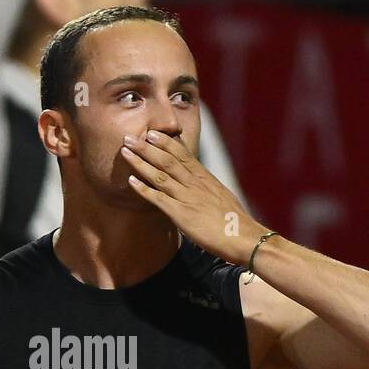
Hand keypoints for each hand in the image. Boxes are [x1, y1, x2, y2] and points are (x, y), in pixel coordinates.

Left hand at [121, 129, 262, 262]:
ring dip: (140, 162)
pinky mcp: (180, 214)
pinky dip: (143, 189)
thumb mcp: (220, 195)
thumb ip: (206, 187)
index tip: (152, 132)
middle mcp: (194, 183)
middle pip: (167, 159)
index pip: (183, 154)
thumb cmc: (233, 220)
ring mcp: (186, 197)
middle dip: (147, 147)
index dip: (166, 142)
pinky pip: (158, 199)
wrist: (242, 236)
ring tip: (126, 151)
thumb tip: (199, 182)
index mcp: (204, 177)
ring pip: (160, 175)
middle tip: (130, 136)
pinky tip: (131, 181)